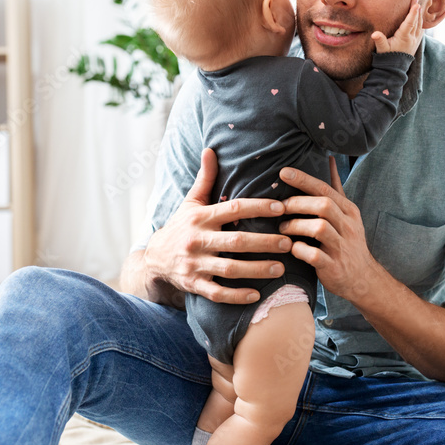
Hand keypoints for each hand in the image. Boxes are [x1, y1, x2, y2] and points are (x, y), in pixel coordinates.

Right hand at [143, 148, 289, 305]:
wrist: (154, 259)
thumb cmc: (181, 226)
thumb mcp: (191, 202)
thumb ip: (205, 178)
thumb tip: (211, 149)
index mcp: (200, 217)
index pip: (233, 209)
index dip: (258, 207)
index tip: (281, 207)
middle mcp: (197, 240)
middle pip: (236, 242)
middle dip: (265, 242)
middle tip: (290, 242)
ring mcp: (194, 265)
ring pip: (230, 269)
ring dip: (257, 269)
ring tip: (281, 268)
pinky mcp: (193, 285)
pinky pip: (217, 293)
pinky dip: (237, 295)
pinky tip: (257, 294)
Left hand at [277, 157, 386, 303]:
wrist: (362, 279)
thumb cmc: (347, 242)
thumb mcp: (347, 214)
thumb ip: (336, 188)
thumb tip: (330, 160)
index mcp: (349, 211)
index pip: (326, 189)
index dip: (304, 179)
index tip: (284, 172)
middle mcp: (348, 226)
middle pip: (323, 205)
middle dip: (297, 203)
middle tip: (280, 207)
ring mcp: (343, 247)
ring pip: (319, 228)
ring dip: (296, 225)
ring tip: (283, 228)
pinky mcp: (334, 267)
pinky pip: (314, 255)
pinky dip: (299, 250)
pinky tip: (292, 248)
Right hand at [372, 0, 422, 55]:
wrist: (395, 68)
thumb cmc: (387, 57)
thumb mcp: (381, 49)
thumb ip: (379, 40)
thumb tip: (374, 34)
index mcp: (403, 38)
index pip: (409, 23)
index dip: (412, 13)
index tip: (416, 4)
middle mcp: (411, 38)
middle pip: (416, 21)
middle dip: (416, 9)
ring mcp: (415, 40)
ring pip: (420, 25)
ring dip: (419, 14)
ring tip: (418, 5)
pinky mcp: (416, 42)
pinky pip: (421, 29)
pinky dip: (421, 22)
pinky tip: (420, 17)